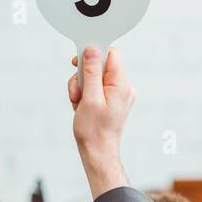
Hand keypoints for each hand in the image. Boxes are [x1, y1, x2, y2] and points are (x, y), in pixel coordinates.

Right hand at [67, 46, 133, 197]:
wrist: (98, 152)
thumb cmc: (94, 130)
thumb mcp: (89, 98)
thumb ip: (92, 72)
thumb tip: (92, 50)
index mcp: (122, 85)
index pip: (111, 54)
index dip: (93, 55)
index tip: (78, 63)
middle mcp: (124, 87)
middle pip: (101, 66)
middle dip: (84, 76)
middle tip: (77, 92)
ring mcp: (119, 94)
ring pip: (96, 77)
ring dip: (83, 87)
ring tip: (78, 103)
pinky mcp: (112, 100)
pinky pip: (97, 88)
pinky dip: (86, 94)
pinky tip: (82, 106)